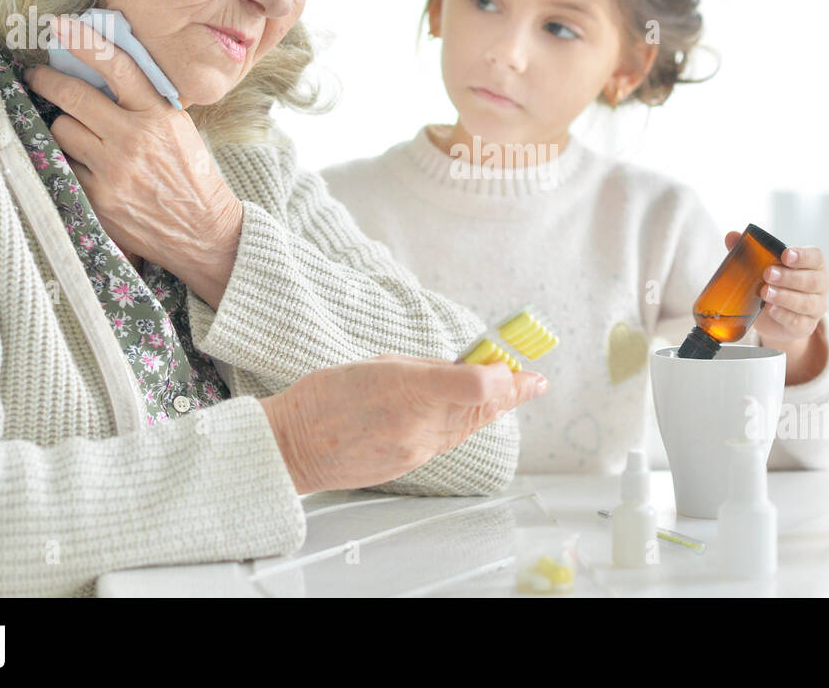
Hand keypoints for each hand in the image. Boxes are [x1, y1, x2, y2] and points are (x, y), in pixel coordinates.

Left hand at [23, 16, 242, 282]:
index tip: (59, 26)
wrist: (203, 231)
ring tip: (77, 136)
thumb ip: (145, 103)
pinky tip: (81, 166)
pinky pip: (63, 166)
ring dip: (64, 129)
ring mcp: (113, 170)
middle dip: (48, 81)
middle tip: (38, 76)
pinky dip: (67, 162)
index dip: (84, 41)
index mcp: (158, 116)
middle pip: (73, 96)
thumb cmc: (191, 176)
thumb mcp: (179, 130)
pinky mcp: (97, 198)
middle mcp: (134, 139)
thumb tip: (102, 73)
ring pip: (62, 130)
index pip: (117, 66)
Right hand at [258, 355, 548, 493]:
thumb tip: (462, 369)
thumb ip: (425, 369)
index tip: (519, 367)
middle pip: (481, 408)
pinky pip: (447, 441)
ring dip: (493, 408)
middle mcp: (418, 424)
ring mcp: (416, 450)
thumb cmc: (325, 397)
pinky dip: (464, 425)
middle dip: (511, 392)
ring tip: (514, 392)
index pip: (476, 384)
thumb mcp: (379, 364)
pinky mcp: (410, 465)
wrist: (294, 447)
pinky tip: (473, 413)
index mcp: (408, 388)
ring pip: (468, 427)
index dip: (504, 375)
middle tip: (533, 381)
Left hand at [725, 232, 828, 382]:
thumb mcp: (761, 266)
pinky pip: (799, 322)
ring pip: (807, 303)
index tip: (785, 254)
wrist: (772, 316)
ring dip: (785, 297)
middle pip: (812, 280)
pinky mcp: (806, 326)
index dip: (802, 256)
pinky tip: (771, 310)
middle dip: (789, 277)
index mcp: (813, 265)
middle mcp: (819, 285)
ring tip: (765, 292)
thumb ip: (750, 251)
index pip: (815, 257)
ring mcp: (816, 307)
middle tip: (767, 274)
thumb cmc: (773, 283)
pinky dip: (784, 316)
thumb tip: (731, 236)